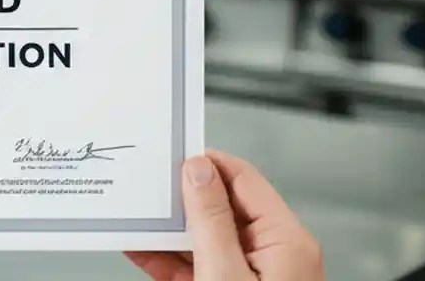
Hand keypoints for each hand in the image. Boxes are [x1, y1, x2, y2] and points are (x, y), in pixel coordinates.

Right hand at [126, 150, 322, 280]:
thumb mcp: (223, 274)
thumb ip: (210, 221)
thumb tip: (198, 170)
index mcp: (287, 241)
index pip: (244, 179)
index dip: (206, 163)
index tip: (172, 155)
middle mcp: (278, 254)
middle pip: (224, 207)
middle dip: (182, 200)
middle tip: (148, 191)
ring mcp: (258, 275)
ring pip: (209, 238)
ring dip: (171, 233)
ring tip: (137, 223)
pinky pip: (203, 265)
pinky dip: (172, 260)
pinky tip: (143, 251)